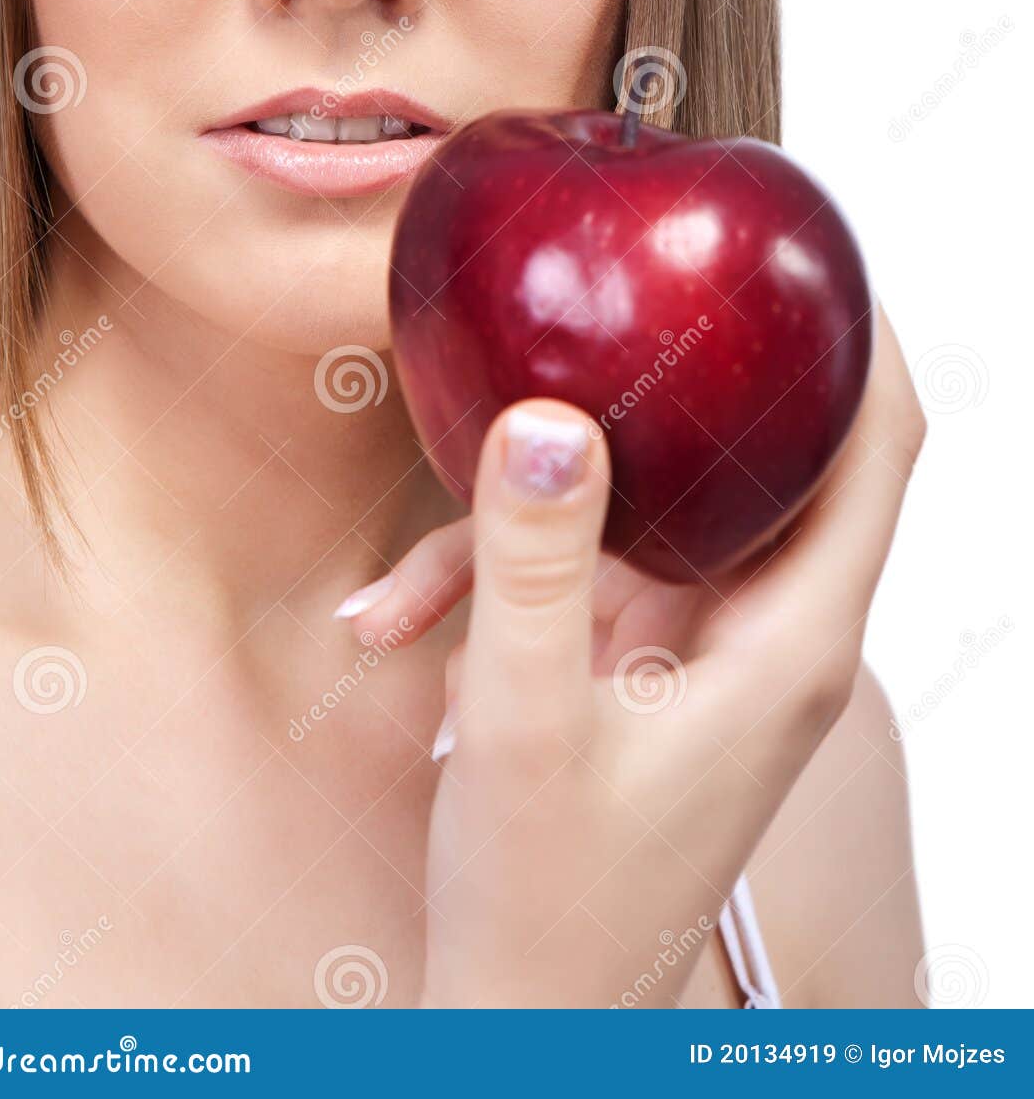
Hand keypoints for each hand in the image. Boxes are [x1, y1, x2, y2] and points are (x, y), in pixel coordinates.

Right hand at [348, 301, 925, 1007]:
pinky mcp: (646, 668)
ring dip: (554, 500)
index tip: (814, 256)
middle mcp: (767, 637)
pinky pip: (589, 578)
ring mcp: (706, 652)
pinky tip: (397, 618)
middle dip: (720, 374)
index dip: (868, 344)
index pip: (880, 457)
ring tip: (449, 516)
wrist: (533, 1026)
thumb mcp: (525, 724)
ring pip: (662, 516)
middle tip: (655, 286)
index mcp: (788, 645)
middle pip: (782, 459)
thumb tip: (546, 417)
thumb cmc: (551, 910)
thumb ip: (531, 563)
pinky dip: (504, 577)